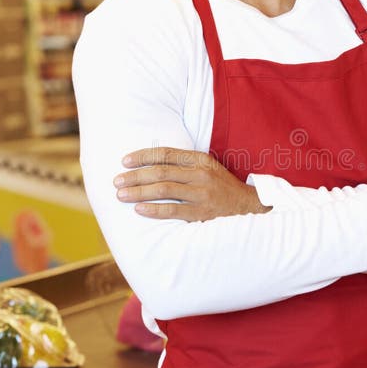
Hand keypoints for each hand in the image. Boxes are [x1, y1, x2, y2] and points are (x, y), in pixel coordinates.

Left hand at [113, 147, 270, 220]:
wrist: (250, 207)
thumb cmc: (222, 188)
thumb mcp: (207, 168)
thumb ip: (184, 164)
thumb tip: (151, 164)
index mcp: (200, 160)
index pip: (165, 154)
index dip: (142, 156)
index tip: (125, 161)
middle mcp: (201, 174)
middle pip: (160, 172)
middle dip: (135, 176)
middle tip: (117, 181)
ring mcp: (202, 194)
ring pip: (163, 189)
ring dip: (138, 191)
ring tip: (121, 195)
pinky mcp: (202, 213)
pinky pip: (172, 210)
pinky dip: (153, 209)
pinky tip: (139, 209)